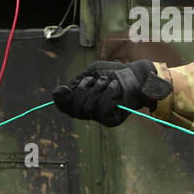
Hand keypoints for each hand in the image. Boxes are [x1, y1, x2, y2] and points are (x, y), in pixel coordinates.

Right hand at [52, 59, 171, 126]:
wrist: (137, 76)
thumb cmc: (115, 73)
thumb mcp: (92, 72)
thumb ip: (76, 82)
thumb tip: (57, 92)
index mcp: (81, 100)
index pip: (63, 106)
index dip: (61, 99)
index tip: (62, 89)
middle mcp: (88, 111)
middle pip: (74, 109)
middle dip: (81, 91)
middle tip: (93, 80)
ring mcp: (99, 117)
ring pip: (87, 109)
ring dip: (97, 90)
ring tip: (107, 81)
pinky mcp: (111, 120)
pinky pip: (102, 111)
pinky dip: (108, 95)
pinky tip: (114, 86)